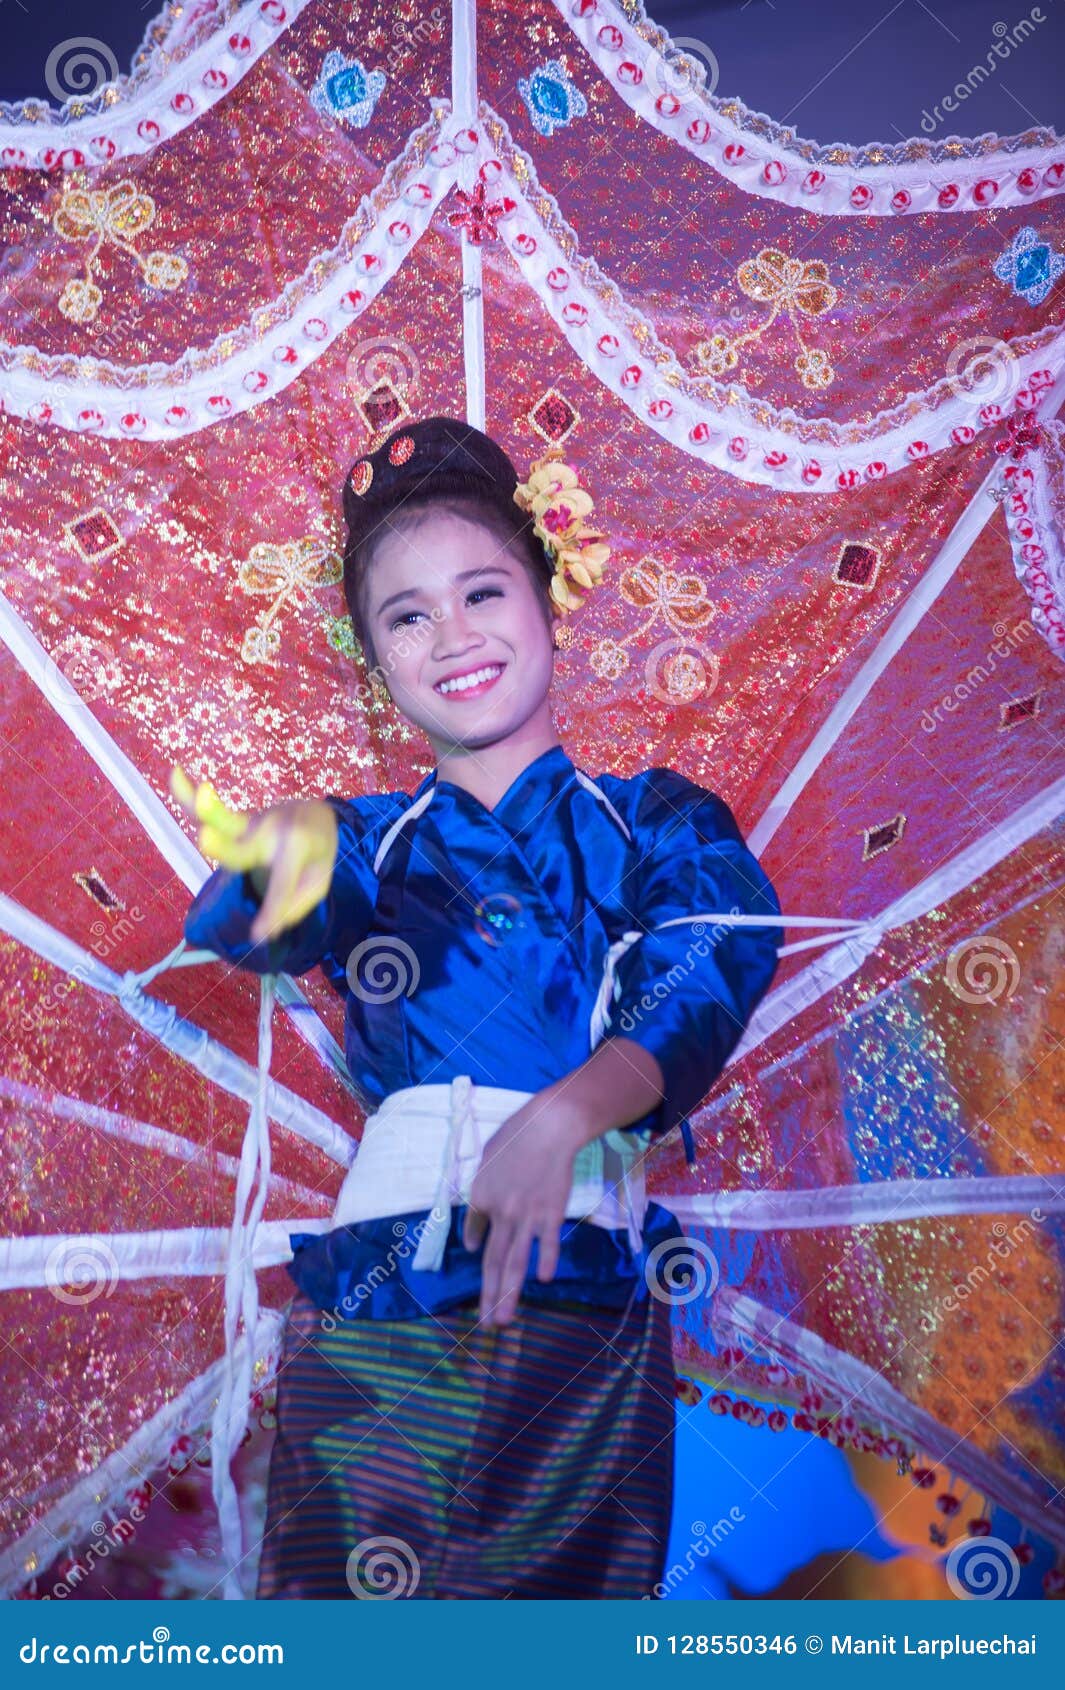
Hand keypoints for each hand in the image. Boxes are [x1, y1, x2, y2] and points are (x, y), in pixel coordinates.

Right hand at [170, 765, 338, 943]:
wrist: (317, 815)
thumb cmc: (317, 853)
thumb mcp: (319, 882)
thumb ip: (296, 905)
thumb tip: (267, 930)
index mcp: (299, 849)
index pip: (282, 883)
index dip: (271, 911)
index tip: (258, 935)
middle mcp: (273, 833)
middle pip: (244, 846)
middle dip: (224, 845)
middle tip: (204, 838)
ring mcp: (253, 823)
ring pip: (226, 819)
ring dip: (206, 808)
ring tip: (197, 794)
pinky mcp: (239, 822)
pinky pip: (211, 811)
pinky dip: (190, 794)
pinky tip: (175, 774)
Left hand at [461, 1094, 582, 1328]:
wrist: (548, 1128)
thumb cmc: (515, 1136)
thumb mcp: (485, 1159)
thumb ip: (479, 1191)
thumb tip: (475, 1225)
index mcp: (480, 1197)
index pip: (474, 1231)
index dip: (474, 1244)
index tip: (475, 1258)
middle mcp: (500, 1214)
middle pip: (493, 1260)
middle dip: (488, 1295)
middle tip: (485, 1324)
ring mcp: (526, 1217)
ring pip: (515, 1262)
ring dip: (508, 1293)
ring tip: (503, 1318)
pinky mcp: (551, 1214)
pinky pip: (547, 1243)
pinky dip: (546, 1261)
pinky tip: (542, 1280)